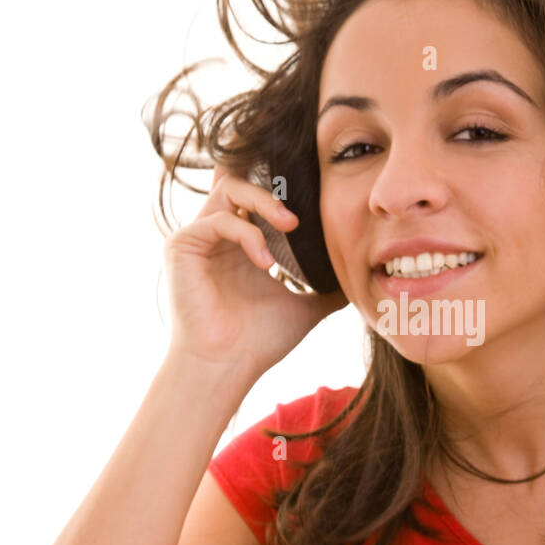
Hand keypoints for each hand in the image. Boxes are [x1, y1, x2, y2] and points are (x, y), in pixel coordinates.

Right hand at [163, 164, 347, 381]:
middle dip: (275, 188)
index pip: (257, 193)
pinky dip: (248, 235)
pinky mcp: (182, 245)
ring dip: (264, 202)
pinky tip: (264, 263)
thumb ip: (328, 288)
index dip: (279, 182)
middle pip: (242, 177)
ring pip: (230, 187)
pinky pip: (219, 220)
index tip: (312, 188)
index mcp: (243, 241)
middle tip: (300, 218)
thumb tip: (361, 280)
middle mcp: (219, 232)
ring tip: (290, 225)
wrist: (228, 366)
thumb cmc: (259, 341)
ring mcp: (199, 236)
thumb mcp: (306, 307)